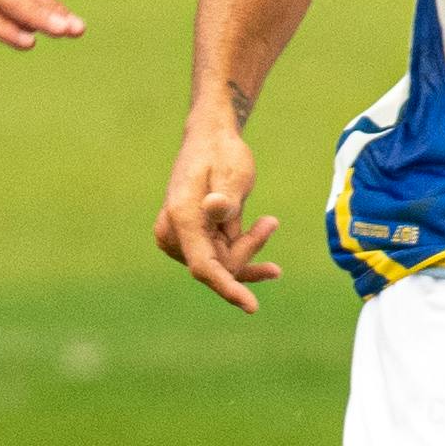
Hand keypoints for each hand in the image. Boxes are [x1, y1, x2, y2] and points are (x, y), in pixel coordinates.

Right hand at [154, 116, 282, 311]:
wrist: (209, 139)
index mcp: (182, 218)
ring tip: (269, 223)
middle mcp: (174, 233)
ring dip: (248, 249)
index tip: (252, 306)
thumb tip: (214, 208)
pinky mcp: (189, 240)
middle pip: (218, 265)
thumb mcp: (233, 171)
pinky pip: (218, 260)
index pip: (204, 266)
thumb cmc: (223, 152)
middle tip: (270, 222)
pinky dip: (243, 255)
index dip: (228, 287)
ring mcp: (179, 239)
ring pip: (220, 264)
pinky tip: (269, 266)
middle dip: (247, 251)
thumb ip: (226, 197)